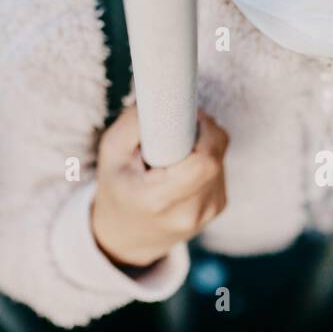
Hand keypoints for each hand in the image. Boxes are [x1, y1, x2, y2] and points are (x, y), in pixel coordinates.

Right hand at [90, 105, 227, 269]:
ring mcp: (208, 213)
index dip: (203, 131)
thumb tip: (167, 95)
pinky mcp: (219, 206)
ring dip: (204, 144)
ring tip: (173, 154)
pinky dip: (206, 158)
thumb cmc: (117, 188)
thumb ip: (136, 122)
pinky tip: (182, 166)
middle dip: (202, 132)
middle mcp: (189, 212)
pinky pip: (221, 168)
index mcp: (158, 200)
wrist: (127, 236)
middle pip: (216, 156)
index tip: (187, 118)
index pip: (205, 162)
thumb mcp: (111, 151)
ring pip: (221, 159)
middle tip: (176, 128)